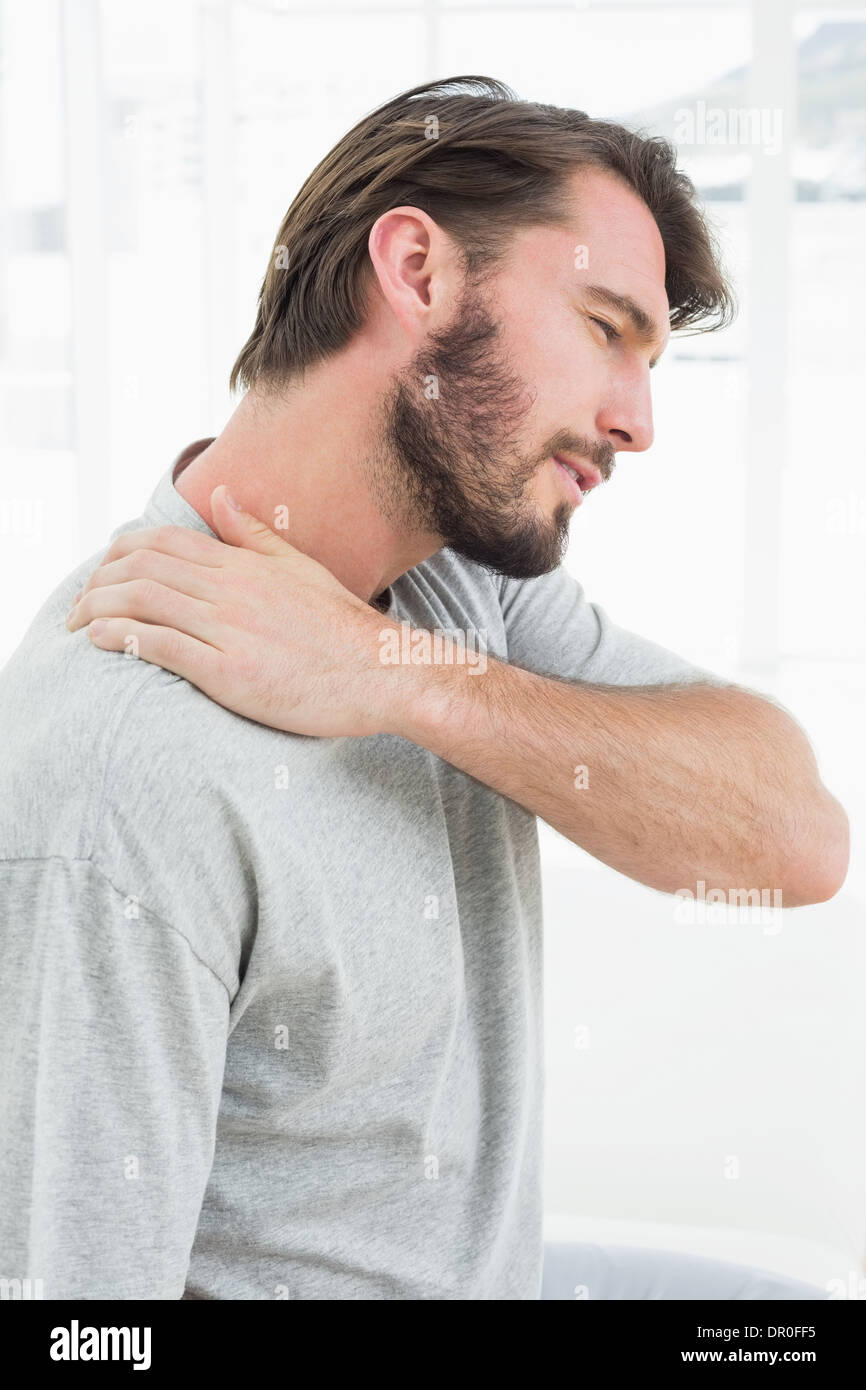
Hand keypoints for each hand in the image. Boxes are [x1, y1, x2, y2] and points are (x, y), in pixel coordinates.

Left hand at [65, 486, 419, 737]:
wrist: (384, 674)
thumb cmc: (344, 630)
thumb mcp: (300, 569)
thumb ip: (253, 534)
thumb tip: (218, 491)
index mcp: (245, 566)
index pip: (163, 543)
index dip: (119, 554)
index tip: (100, 575)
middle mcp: (233, 591)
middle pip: (143, 568)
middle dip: (97, 583)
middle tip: (76, 606)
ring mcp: (231, 630)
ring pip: (144, 602)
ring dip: (98, 609)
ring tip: (77, 625)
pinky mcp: (231, 672)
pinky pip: (162, 646)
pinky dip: (122, 639)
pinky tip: (102, 642)